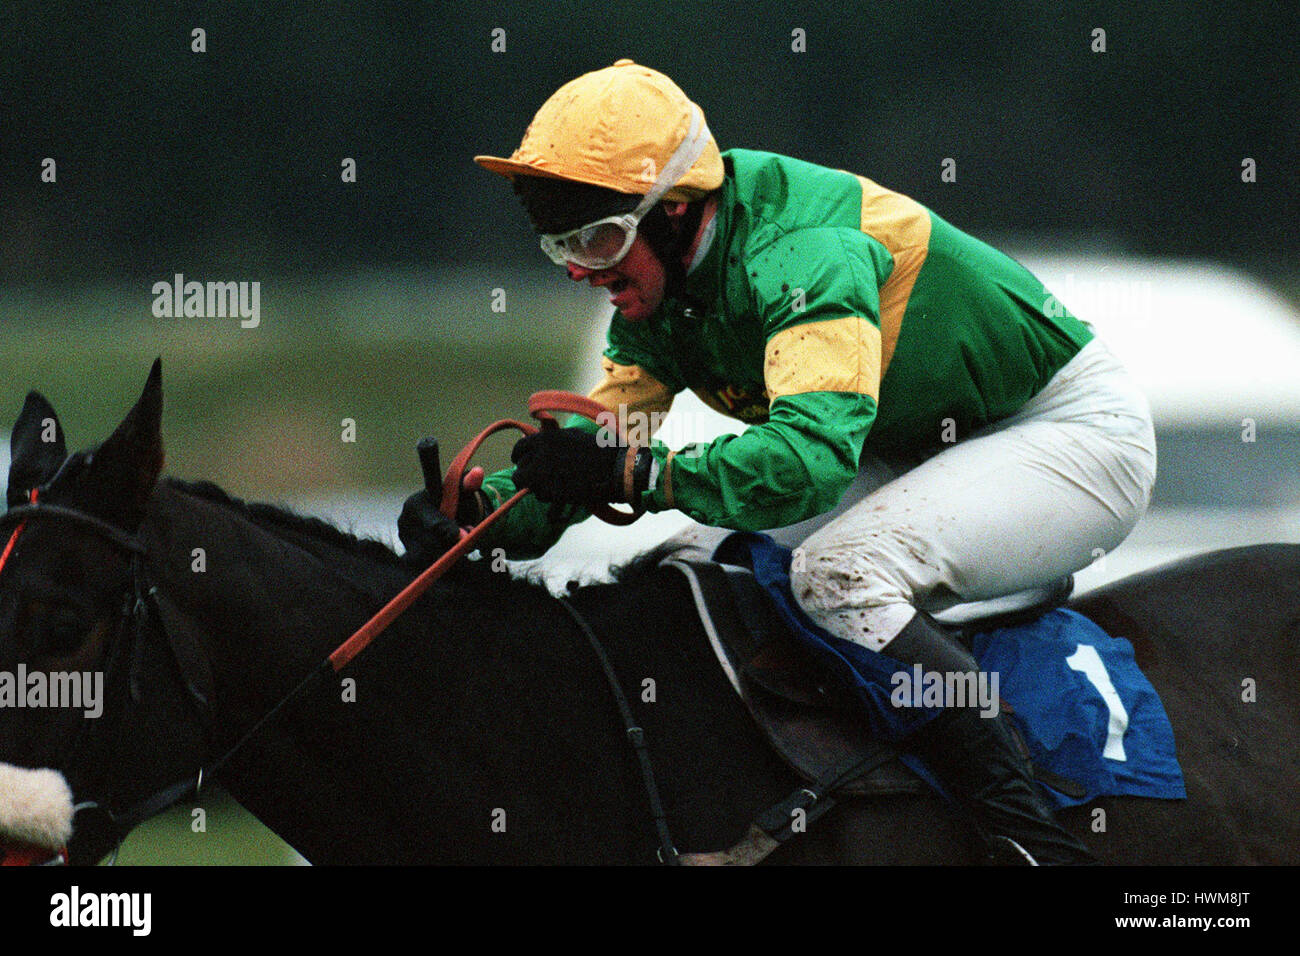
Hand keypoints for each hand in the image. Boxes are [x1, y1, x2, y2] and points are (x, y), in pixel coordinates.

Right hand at [397, 467, 487, 565]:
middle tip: (468, 540)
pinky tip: (453, 553)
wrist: (445, 516)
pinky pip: (428, 565)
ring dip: (450, 553)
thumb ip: (469, 483)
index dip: (448, 529)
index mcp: (414, 504)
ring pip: (431, 556)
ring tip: (460, 543)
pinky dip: (444, 561)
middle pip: (431, 542)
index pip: (431, 522)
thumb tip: (478, 473)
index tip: (464, 535)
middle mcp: (404, 524)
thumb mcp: (462, 491)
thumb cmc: (454, 501)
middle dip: (452, 543)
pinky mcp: (409, 556)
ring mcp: (405, 541)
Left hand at [511, 428, 637, 505]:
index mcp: (544, 439)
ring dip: (541, 489)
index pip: (518, 450)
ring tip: (559, 485)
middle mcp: (540, 456)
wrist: (615, 468)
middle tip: (541, 479)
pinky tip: (565, 493)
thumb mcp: (571, 435)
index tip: (522, 463)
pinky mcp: (555, 494)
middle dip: (529, 477)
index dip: (519, 458)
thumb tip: (533, 439)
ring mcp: (546, 477)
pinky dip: (551, 499)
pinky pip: (544, 499)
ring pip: (531, 489)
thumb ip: (549, 439)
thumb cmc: (596, 449)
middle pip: (519, 474)